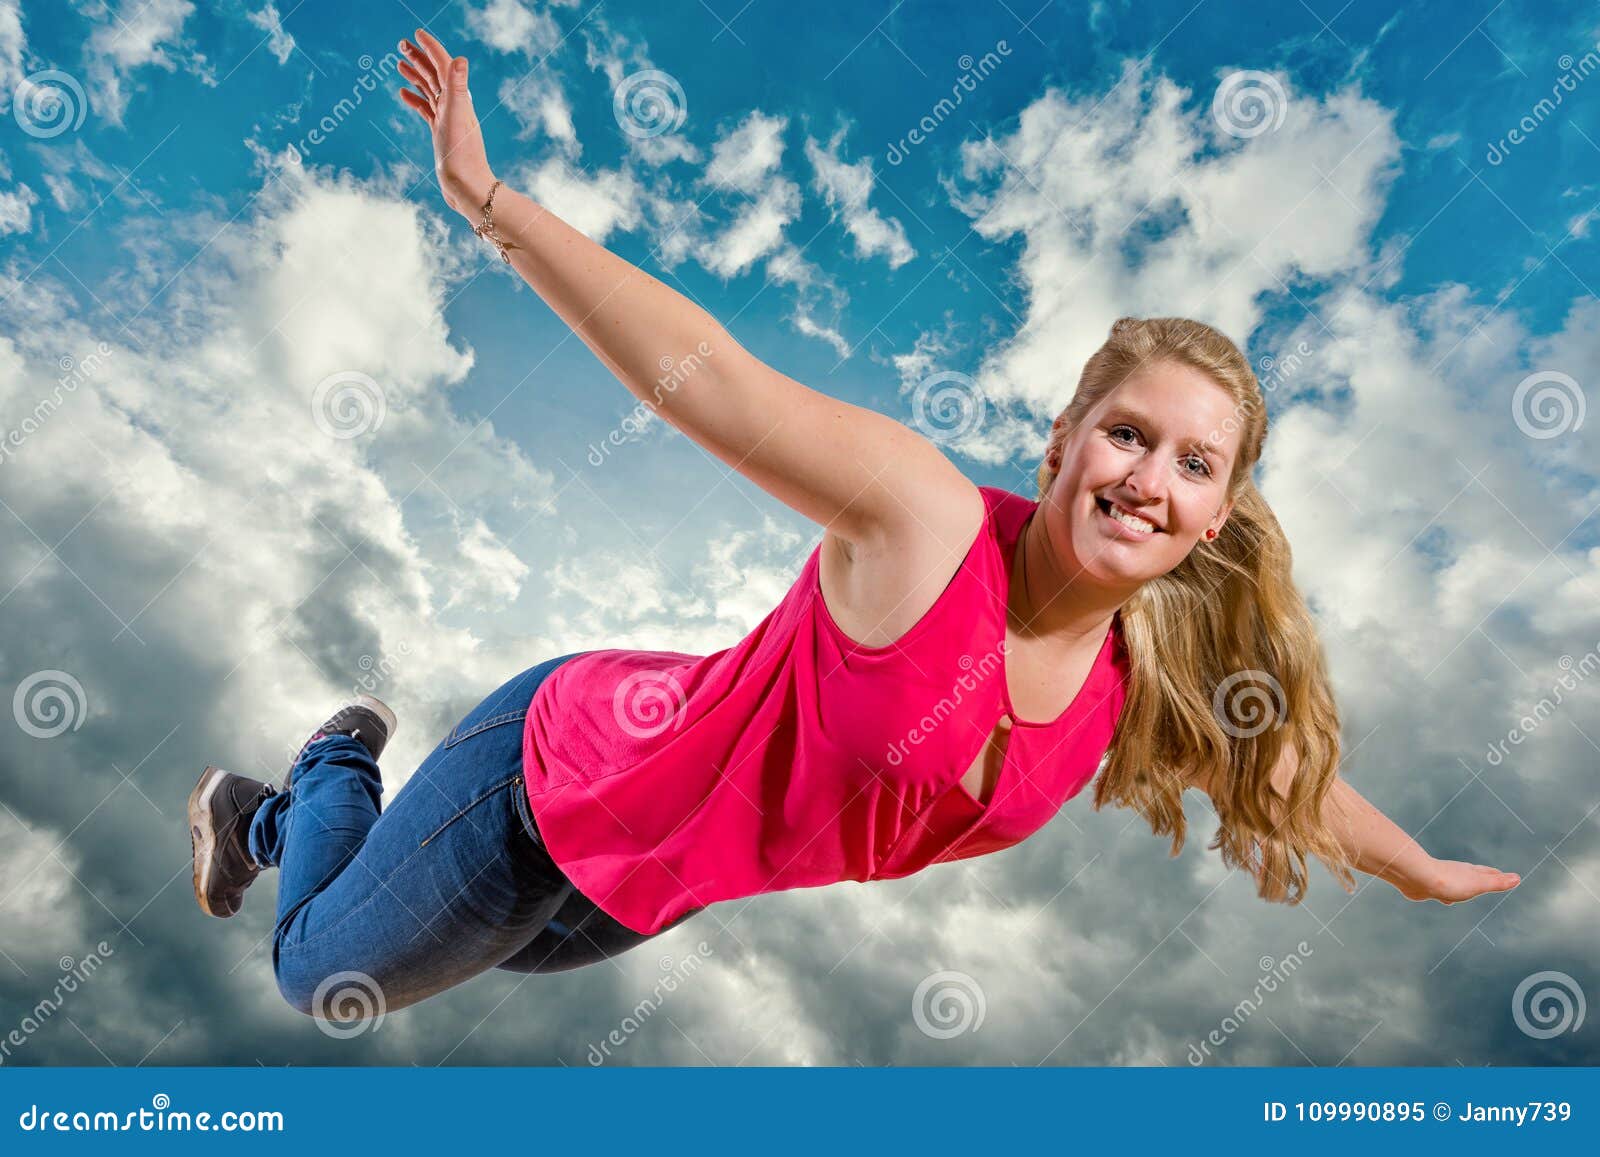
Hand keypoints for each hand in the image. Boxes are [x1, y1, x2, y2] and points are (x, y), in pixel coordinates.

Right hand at [397, 28, 495, 218]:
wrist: (466, 187)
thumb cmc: (462, 156)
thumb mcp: (457, 118)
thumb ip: (458, 88)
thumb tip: (461, 59)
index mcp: (458, 98)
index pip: (444, 65)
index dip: (431, 48)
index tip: (417, 33)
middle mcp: (454, 106)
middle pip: (435, 75)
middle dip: (419, 57)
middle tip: (400, 44)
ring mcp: (447, 119)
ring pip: (429, 90)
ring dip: (416, 75)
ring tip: (400, 63)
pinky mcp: (441, 133)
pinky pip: (426, 110)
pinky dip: (415, 99)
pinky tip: (403, 93)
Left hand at [1394, 857, 1520, 904]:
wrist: (1417, 878)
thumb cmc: (1450, 882)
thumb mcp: (1478, 884)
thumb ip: (1497, 883)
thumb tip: (1518, 878)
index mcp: (1470, 873)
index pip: (1488, 873)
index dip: (1498, 875)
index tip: (1507, 876)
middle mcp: (1457, 873)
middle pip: (1473, 876)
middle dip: (1483, 878)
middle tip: (1491, 879)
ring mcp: (1442, 879)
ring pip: (1458, 883)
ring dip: (1465, 886)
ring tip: (1469, 891)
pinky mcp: (1429, 887)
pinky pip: (1442, 891)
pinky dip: (1447, 894)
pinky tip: (1445, 899)